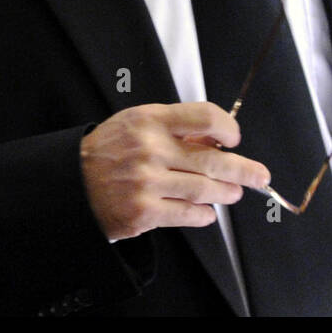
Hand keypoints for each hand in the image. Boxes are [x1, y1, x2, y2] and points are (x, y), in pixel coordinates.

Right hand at [80, 102, 269, 240]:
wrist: (71, 184)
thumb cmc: (110, 150)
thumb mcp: (139, 122)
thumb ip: (176, 127)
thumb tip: (218, 138)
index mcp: (151, 121)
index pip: (204, 117)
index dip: (228, 127)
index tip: (235, 138)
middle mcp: (151, 150)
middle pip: (212, 159)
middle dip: (243, 169)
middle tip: (259, 175)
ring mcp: (147, 183)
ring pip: (204, 189)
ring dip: (226, 193)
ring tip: (234, 193)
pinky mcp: (143, 213)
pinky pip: (186, 214)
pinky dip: (203, 215)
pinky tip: (207, 213)